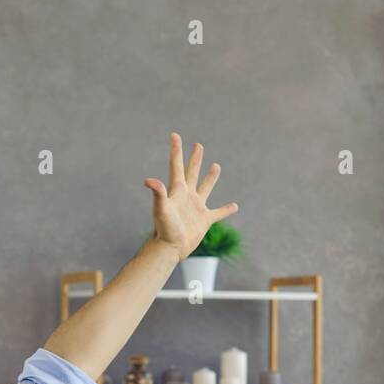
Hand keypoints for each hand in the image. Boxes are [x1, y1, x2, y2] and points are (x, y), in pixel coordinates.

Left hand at [143, 133, 238, 260]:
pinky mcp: (204, 220)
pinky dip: (226, 210)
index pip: (176, 166)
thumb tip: (148, 180)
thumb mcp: (161, 209)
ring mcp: (196, 207)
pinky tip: (234, 206)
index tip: (174, 135)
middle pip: (192, 173)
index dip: (176, 150)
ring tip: (216, 166)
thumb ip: (158, 193)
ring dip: (210, 177)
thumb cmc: (164, 229)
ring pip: (205, 188)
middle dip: (195, 159)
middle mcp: (187, 196)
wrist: (170, 248)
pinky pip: (218, 213)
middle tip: (198, 145)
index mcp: (177, 190)